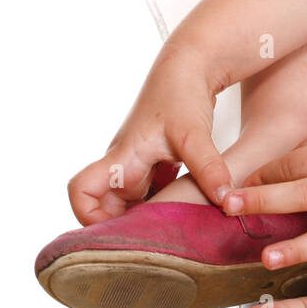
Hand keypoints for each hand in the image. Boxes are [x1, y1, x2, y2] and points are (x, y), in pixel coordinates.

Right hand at [67, 50, 232, 225]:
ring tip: (171, 236)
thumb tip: (225, 201)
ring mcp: (140, 162)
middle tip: (154, 243)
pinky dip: (163, 204)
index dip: (89, 215)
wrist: (193, 64)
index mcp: (122, 157)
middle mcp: (125, 162)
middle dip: (123, 226)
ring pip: (131, 201)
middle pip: (106, 206)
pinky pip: (152, 191)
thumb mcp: (195, 134)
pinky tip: (185, 215)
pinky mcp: (157, 160)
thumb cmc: (183, 93)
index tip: (119, 230)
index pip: (81, 190)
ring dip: (146, 217)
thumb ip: (208, 168)